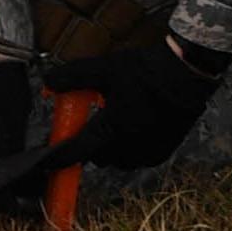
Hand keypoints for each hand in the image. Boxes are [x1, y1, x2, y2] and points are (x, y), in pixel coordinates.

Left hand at [0, 31, 230, 201]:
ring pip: (117, 160)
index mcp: (111, 130)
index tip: (43, 161)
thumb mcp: (104, 69)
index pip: (75, 152)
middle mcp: (129, 148)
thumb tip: (48, 82)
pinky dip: (130, 148)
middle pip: (96, 156)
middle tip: (90, 123)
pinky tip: (134, 127)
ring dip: (110, 147)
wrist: (188, 74)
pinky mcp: (163, 152)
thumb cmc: (145, 72)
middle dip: (89, 144)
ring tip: (115, 122)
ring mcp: (148, 153)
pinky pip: (137, 159)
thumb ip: (73, 77)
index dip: (57, 157)